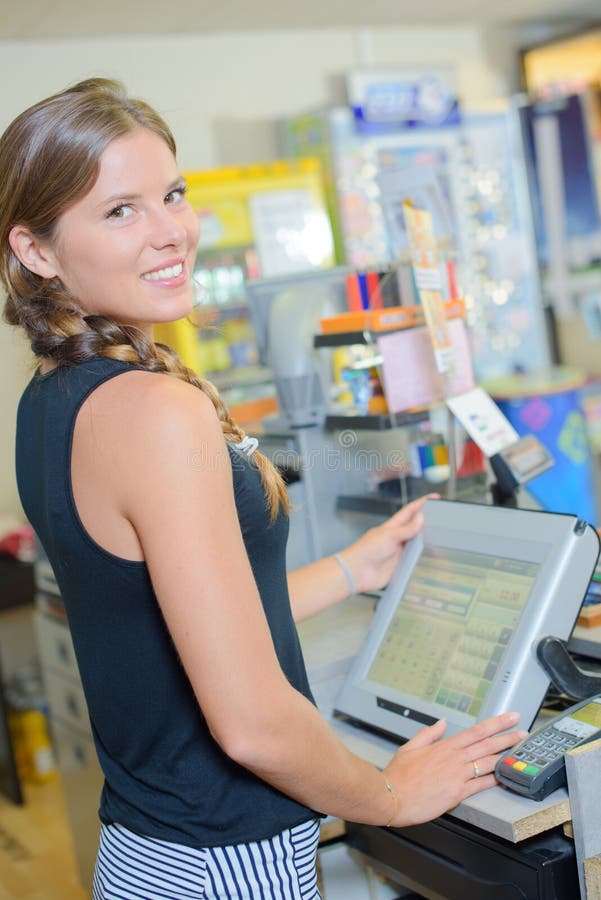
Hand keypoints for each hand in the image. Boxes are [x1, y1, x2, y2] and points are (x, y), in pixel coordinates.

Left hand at [338, 494, 437, 593]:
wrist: (358, 572)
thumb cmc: (366, 550)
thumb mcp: (389, 536)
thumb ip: (406, 529)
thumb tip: (420, 517)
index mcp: (392, 527)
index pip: (409, 511)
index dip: (421, 503)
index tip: (434, 498)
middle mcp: (396, 538)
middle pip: (415, 528)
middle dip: (427, 522)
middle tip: (442, 519)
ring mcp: (398, 552)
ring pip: (416, 544)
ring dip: (426, 542)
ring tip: (441, 538)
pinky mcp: (399, 565)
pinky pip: (414, 560)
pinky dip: (422, 558)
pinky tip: (430, 557)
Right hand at [383, 712, 526, 827]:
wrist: (391, 796)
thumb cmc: (398, 775)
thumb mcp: (410, 747)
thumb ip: (428, 734)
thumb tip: (442, 723)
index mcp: (444, 746)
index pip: (476, 731)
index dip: (496, 723)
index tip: (510, 718)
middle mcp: (453, 758)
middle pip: (487, 744)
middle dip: (508, 737)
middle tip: (523, 732)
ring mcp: (456, 775)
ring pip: (487, 762)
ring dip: (506, 755)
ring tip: (520, 751)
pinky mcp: (457, 793)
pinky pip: (480, 784)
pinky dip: (494, 779)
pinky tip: (505, 776)